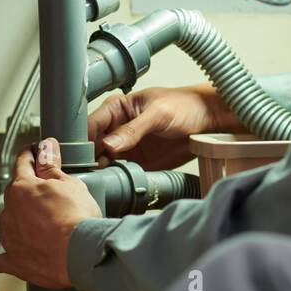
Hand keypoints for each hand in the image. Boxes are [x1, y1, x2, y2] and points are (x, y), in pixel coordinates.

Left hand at [0, 138, 100, 287]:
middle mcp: (9, 212)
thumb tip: (45, 147)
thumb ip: (52, 166)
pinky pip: (3, 258)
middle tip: (48, 191)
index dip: (30, 154)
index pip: (22, 163)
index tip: (34, 152)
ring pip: (10, 222)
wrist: (81, 254)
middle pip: (15, 194)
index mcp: (21, 188)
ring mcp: (9, 238)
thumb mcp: (70, 184)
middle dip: (28, 190)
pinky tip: (18, 252)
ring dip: (22, 219)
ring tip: (44, 224)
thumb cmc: (77, 218)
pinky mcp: (14, 261)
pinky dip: (9, 254)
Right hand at [87, 85, 228, 169]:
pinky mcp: (138, 162)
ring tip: (101, 180)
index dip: (82, 141)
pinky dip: (115, 179)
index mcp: (117, 108)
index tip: (80, 157)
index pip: (90, 125)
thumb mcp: (159, 114)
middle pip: (91, 147)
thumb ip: (134, 129)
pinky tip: (115, 184)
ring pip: (102, 162)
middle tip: (87, 173)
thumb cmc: (186, 106)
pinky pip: (119, 173)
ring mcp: (126, 147)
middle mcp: (116, 128)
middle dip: (88, 160)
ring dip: (100, 172)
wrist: (211, 121)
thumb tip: (109, 145)